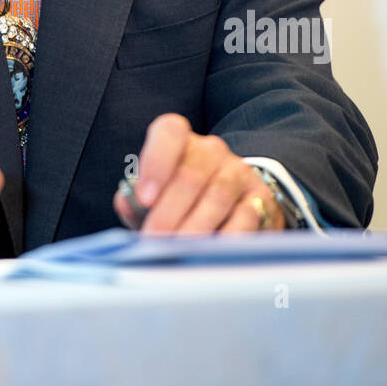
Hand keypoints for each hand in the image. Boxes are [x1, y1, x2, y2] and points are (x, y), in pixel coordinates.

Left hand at [113, 113, 284, 233]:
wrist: (233, 201)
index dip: (155, 163)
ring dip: (195, 226)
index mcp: (181, 141)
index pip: (169, 133)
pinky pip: (245, 216)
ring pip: (217, 195)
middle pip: (190, 173)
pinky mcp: (260, 198)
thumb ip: (136, 199)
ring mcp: (237, 172)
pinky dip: (227, 236)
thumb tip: (127, 204)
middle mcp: (211, 150)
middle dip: (169, 211)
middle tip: (155, 239)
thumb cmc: (182, 199)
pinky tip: (212, 251)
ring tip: (179, 248)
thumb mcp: (156, 194)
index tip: (143, 198)